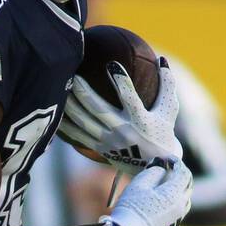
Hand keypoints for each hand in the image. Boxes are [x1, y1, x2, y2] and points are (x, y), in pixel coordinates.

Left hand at [59, 56, 182, 167]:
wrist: (156, 167)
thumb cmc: (163, 131)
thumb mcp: (170, 109)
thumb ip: (167, 84)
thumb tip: (162, 58)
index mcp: (141, 121)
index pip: (130, 99)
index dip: (121, 82)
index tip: (112, 63)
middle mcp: (123, 132)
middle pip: (99, 110)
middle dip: (84, 92)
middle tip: (74, 74)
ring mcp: (109, 142)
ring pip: (84, 122)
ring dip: (71, 106)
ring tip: (60, 88)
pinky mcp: (99, 149)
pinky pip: (78, 136)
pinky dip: (66, 124)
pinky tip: (55, 112)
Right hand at [100, 160, 191, 225]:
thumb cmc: (131, 209)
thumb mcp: (139, 185)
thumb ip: (153, 172)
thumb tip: (161, 167)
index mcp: (174, 194)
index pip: (184, 173)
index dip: (177, 163)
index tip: (167, 159)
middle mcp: (180, 208)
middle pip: (187, 188)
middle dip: (179, 177)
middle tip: (168, 172)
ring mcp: (176, 223)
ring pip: (183, 204)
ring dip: (177, 194)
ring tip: (163, 190)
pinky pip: (175, 217)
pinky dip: (171, 208)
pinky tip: (158, 208)